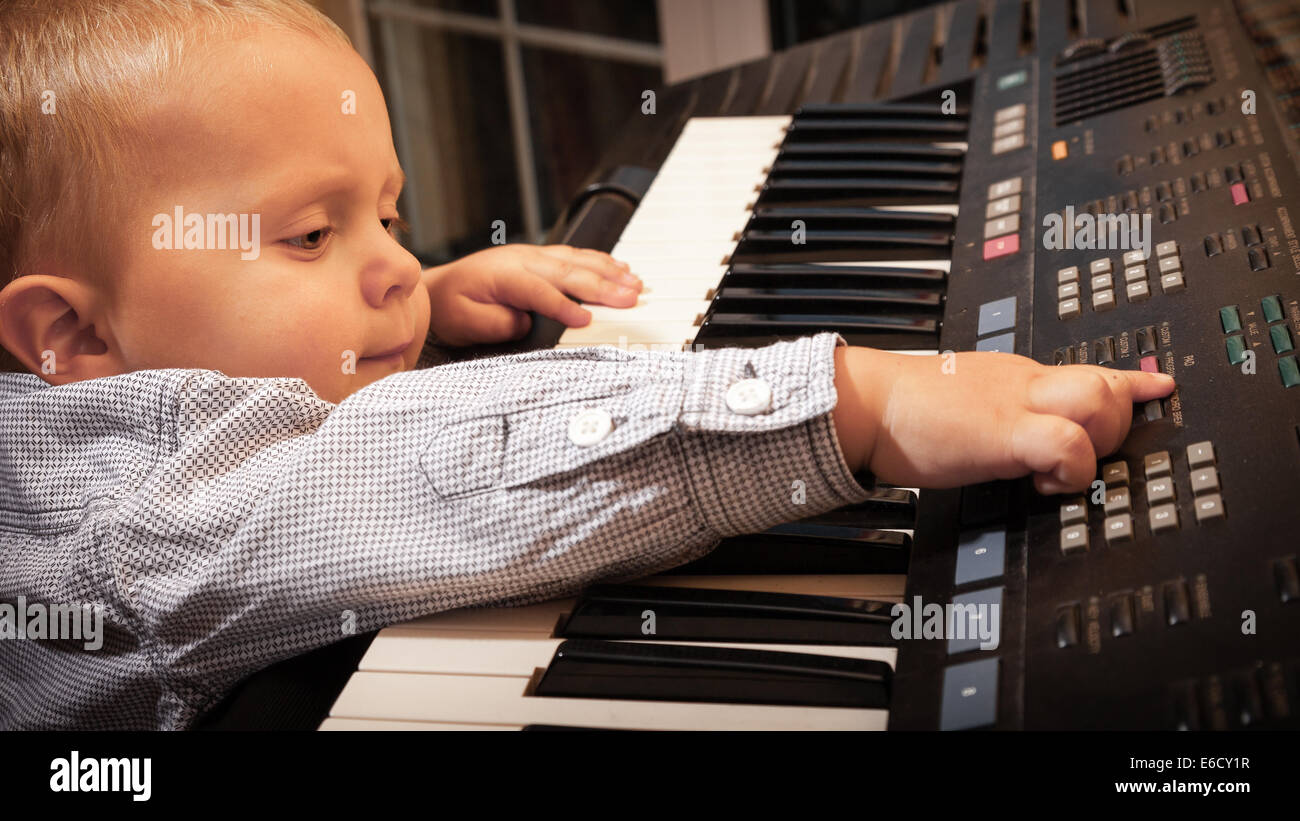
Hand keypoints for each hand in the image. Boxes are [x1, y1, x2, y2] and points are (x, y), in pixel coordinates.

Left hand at [422, 244, 640, 345]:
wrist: (437, 288)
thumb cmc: (451, 307)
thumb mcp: (467, 323)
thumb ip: (499, 324)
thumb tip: (529, 322)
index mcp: (504, 275)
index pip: (541, 292)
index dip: (565, 307)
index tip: (586, 321)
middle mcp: (522, 260)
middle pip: (569, 272)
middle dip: (603, 286)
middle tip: (631, 298)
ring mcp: (533, 255)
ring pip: (577, 260)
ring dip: (609, 272)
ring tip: (635, 283)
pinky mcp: (539, 257)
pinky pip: (575, 256)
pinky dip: (600, 261)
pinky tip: (620, 267)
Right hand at [832, 347, 1175, 493]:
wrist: (865, 403)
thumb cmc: (903, 412)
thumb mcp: (964, 401)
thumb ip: (999, 412)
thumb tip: (1012, 437)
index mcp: (1017, 378)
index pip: (1088, 370)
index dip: (1131, 384)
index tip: (1158, 389)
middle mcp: (1025, 383)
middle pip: (1105, 383)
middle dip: (1115, 422)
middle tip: (1084, 457)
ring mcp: (1016, 405)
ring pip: (1098, 403)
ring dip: (1096, 442)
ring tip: (1060, 471)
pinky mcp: (1002, 433)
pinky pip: (1064, 444)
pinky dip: (1068, 470)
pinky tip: (1043, 485)